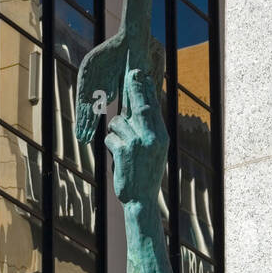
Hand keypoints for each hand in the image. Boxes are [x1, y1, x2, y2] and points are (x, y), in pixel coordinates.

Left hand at [104, 67, 168, 205]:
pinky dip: (110, 144)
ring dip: (116, 131)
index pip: (153, 108)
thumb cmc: (146, 174)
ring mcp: (137, 143)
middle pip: (140, 106)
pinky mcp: (123, 151)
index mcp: (161, 137)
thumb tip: (139, 109)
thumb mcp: (154, 151)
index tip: (142, 75)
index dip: (147, 89)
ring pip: (118, 122)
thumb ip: (149, 132)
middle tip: (131, 73)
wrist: (141, 199)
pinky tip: (116, 156)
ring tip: (122, 146)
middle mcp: (152, 137)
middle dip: (135, 88)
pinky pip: (110, 137)